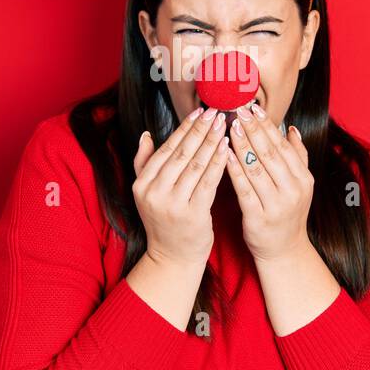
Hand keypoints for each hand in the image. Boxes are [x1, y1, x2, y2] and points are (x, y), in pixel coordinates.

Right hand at [132, 106, 229, 271]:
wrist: (173, 258)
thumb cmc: (165, 222)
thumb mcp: (147, 194)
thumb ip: (144, 164)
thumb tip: (147, 135)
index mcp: (142, 184)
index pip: (166, 149)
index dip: (184, 129)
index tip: (199, 112)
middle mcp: (154, 192)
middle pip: (181, 154)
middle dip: (201, 131)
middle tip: (216, 112)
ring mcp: (172, 204)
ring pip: (196, 165)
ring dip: (212, 143)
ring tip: (224, 126)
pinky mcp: (192, 214)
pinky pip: (208, 182)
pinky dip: (219, 163)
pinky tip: (228, 149)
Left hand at [224, 104, 313, 264]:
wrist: (284, 251)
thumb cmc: (286, 213)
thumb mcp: (299, 185)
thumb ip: (297, 157)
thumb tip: (291, 129)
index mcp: (303, 179)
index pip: (282, 145)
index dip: (267, 125)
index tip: (252, 107)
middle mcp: (293, 189)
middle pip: (269, 153)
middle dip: (253, 129)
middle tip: (238, 109)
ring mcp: (277, 204)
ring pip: (256, 168)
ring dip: (242, 145)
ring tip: (230, 127)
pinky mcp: (259, 217)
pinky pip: (244, 189)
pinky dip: (234, 170)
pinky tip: (225, 155)